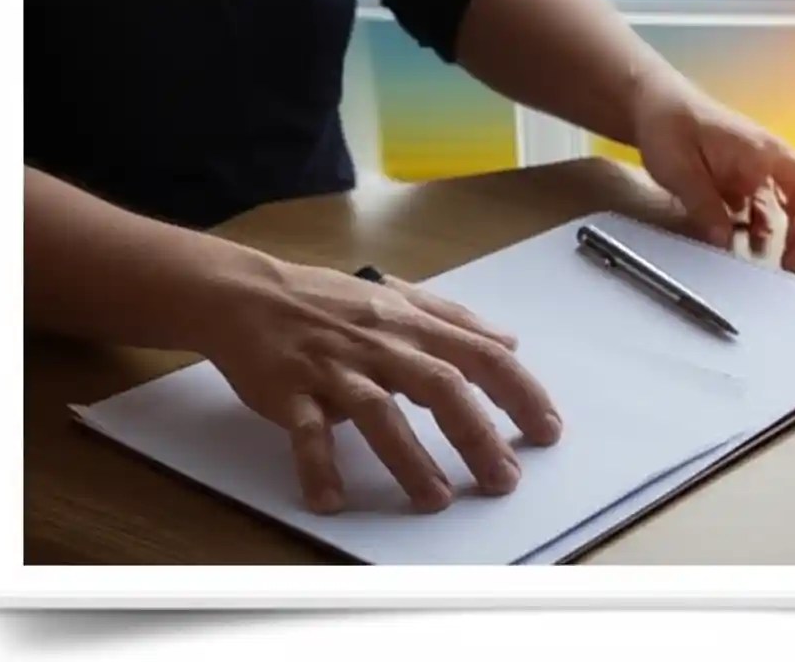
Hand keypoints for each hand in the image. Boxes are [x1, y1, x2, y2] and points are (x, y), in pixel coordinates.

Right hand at [202, 260, 561, 514]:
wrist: (246, 294)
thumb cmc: (327, 299)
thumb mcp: (398, 298)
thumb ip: (455, 320)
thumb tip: (510, 340)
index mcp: (412, 325)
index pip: (482, 356)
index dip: (520, 392)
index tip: (548, 430)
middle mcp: (381, 345)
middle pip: (440, 386)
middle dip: (477, 434)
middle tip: (504, 479)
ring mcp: (336, 368)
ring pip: (379, 412)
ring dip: (409, 459)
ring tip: (436, 500)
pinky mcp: (292, 390)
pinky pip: (307, 430)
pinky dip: (318, 465)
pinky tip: (332, 500)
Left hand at [632, 76, 794, 272]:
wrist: (654, 105)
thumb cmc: (669, 128)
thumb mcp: (680, 170)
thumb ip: (704, 207)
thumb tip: (724, 243)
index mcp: (764, 153)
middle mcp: (769, 159)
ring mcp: (758, 168)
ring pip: (791, 202)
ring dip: (791, 232)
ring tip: (780, 261)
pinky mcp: (743, 177)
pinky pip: (765, 205)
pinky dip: (766, 227)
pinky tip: (752, 244)